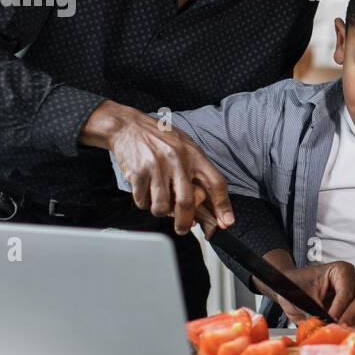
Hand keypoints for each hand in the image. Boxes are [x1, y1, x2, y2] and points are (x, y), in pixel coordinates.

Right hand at [83, 99, 234, 235]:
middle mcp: (178, 160)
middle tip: (183, 228)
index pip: (215, 182)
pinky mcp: (139, 172)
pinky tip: (144, 192)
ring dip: (160, 211)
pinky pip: (143, 201)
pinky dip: (143, 203)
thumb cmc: (159, 138)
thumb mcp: (185, 147)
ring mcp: (158, 166)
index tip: (226, 222)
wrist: (128, 126)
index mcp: (194, 154)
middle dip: (185, 221)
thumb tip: (204, 202)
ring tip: (157, 203)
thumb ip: (195, 171)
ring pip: (162, 206)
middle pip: (187, 201)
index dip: (223, 205)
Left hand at [274, 260, 354, 329]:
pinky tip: (349, 335)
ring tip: (346, 335)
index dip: (339, 308)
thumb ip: (313, 310)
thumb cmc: (297, 287)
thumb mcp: (300, 298)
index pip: (346, 291)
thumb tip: (323, 325)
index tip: (331, 320)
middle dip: (350, 318)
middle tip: (340, 331)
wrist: (295, 288)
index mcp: (341, 270)